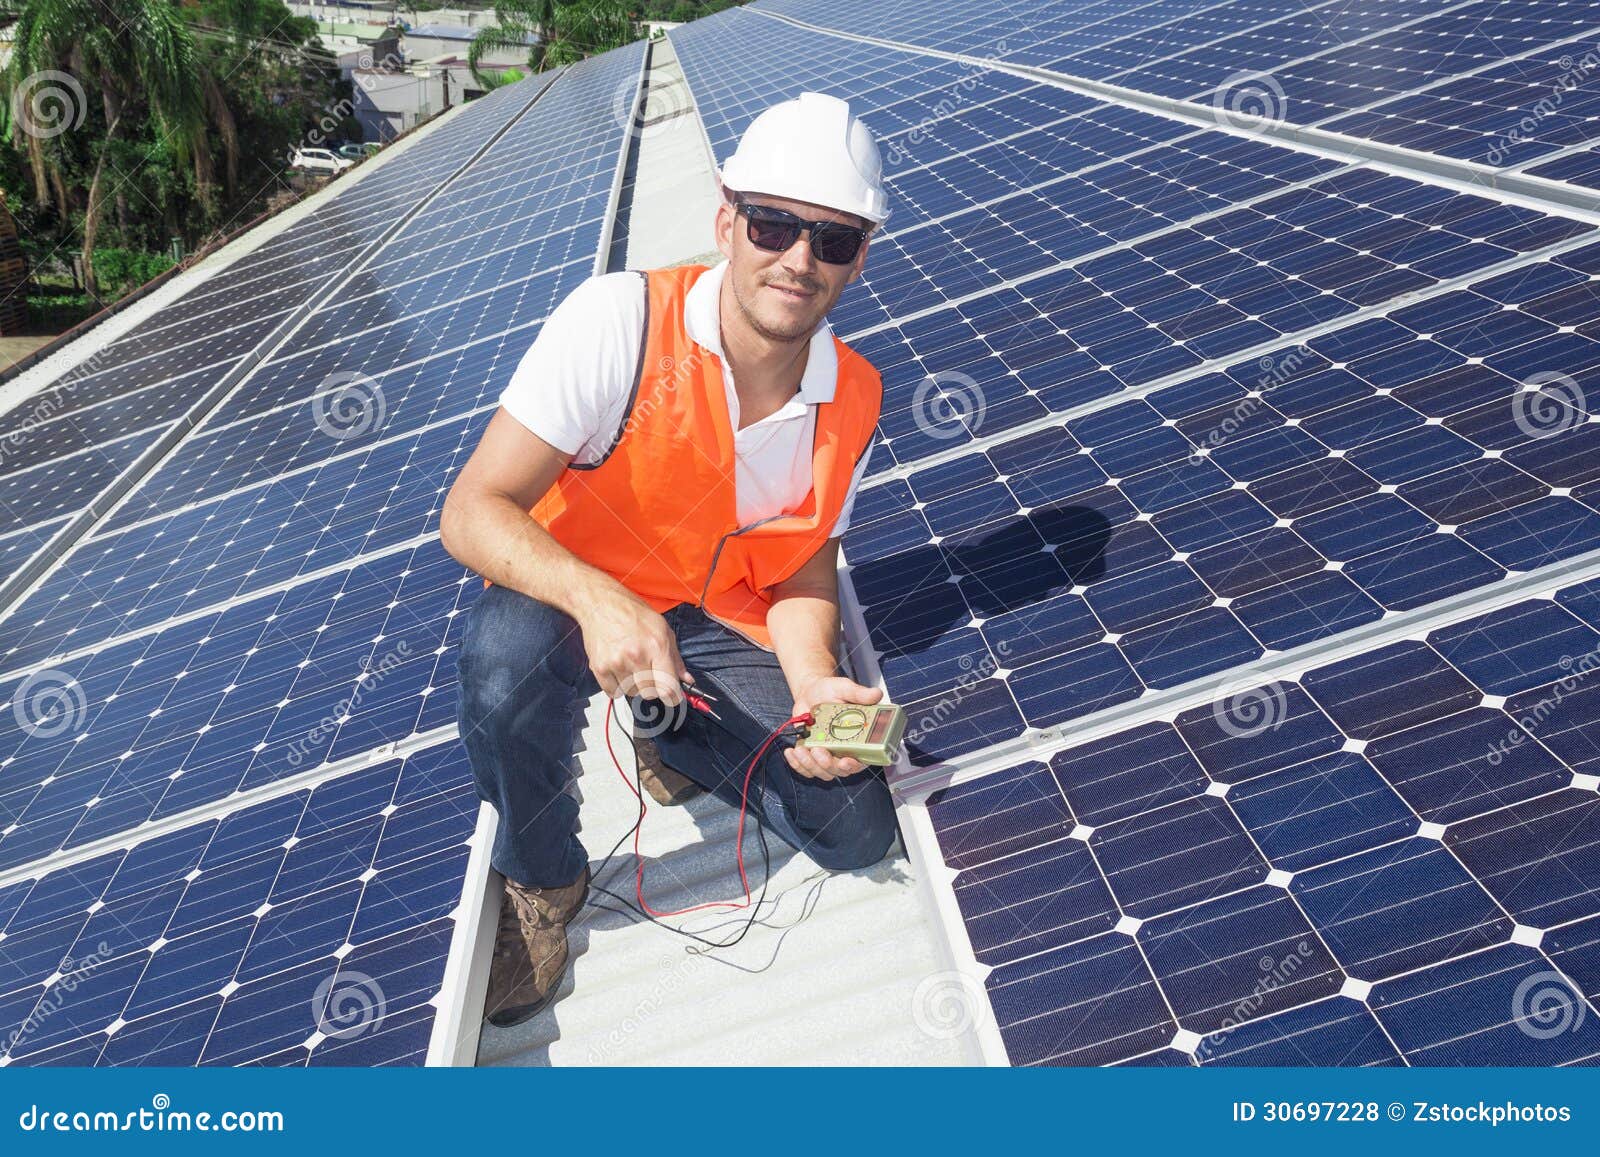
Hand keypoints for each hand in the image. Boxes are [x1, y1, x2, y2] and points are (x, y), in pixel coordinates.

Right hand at [577, 586, 688, 706]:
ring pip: (631, 693)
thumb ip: (675, 657)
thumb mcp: (662, 628)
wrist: (600, 603)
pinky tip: (618, 668)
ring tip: (631, 666)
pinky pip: (613, 692)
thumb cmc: (632, 612)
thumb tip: (687, 680)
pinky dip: (617, 685)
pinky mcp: (599, 668)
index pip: (668, 688)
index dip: (673, 697)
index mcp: (657, 646)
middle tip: (650, 675)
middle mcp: (637, 656)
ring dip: (634, 685)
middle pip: (650, 694)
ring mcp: (616, 663)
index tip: (673, 697)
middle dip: (653, 689)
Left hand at [785, 675, 882, 780]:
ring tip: (800, 749)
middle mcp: (845, 751)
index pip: (861, 761)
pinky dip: (797, 764)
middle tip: (818, 750)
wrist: (811, 691)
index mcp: (859, 739)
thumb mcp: (845, 689)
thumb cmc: (831, 691)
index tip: (845, 761)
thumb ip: (860, 694)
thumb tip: (876, 694)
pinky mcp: (811, 755)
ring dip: (810, 765)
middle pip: (839, 770)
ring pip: (822, 772)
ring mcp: (828, 755)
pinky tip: (791, 752)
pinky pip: (805, 768)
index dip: (854, 766)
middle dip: (827, 764)